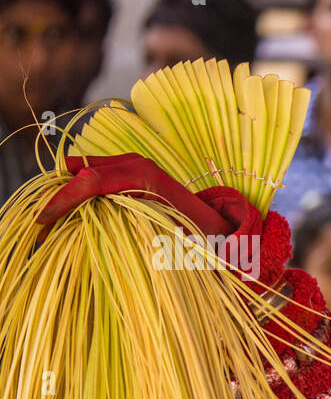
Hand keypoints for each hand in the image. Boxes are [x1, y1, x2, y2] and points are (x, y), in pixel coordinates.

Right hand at [37, 152, 228, 238]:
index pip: (92, 181)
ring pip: (84, 169)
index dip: (63, 199)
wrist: (219, 225)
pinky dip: (82, 191)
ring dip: (69, 193)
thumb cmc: (201, 235)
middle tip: (44, 225)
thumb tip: (96, 227)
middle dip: (60, 194)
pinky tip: (74, 213)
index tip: (43, 219)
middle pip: (81, 168)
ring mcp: (132, 163)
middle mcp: (136, 163)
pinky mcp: (130, 170)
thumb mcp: (170, 234)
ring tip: (54, 222)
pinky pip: (96, 174)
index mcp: (145, 176)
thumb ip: (135, 225)